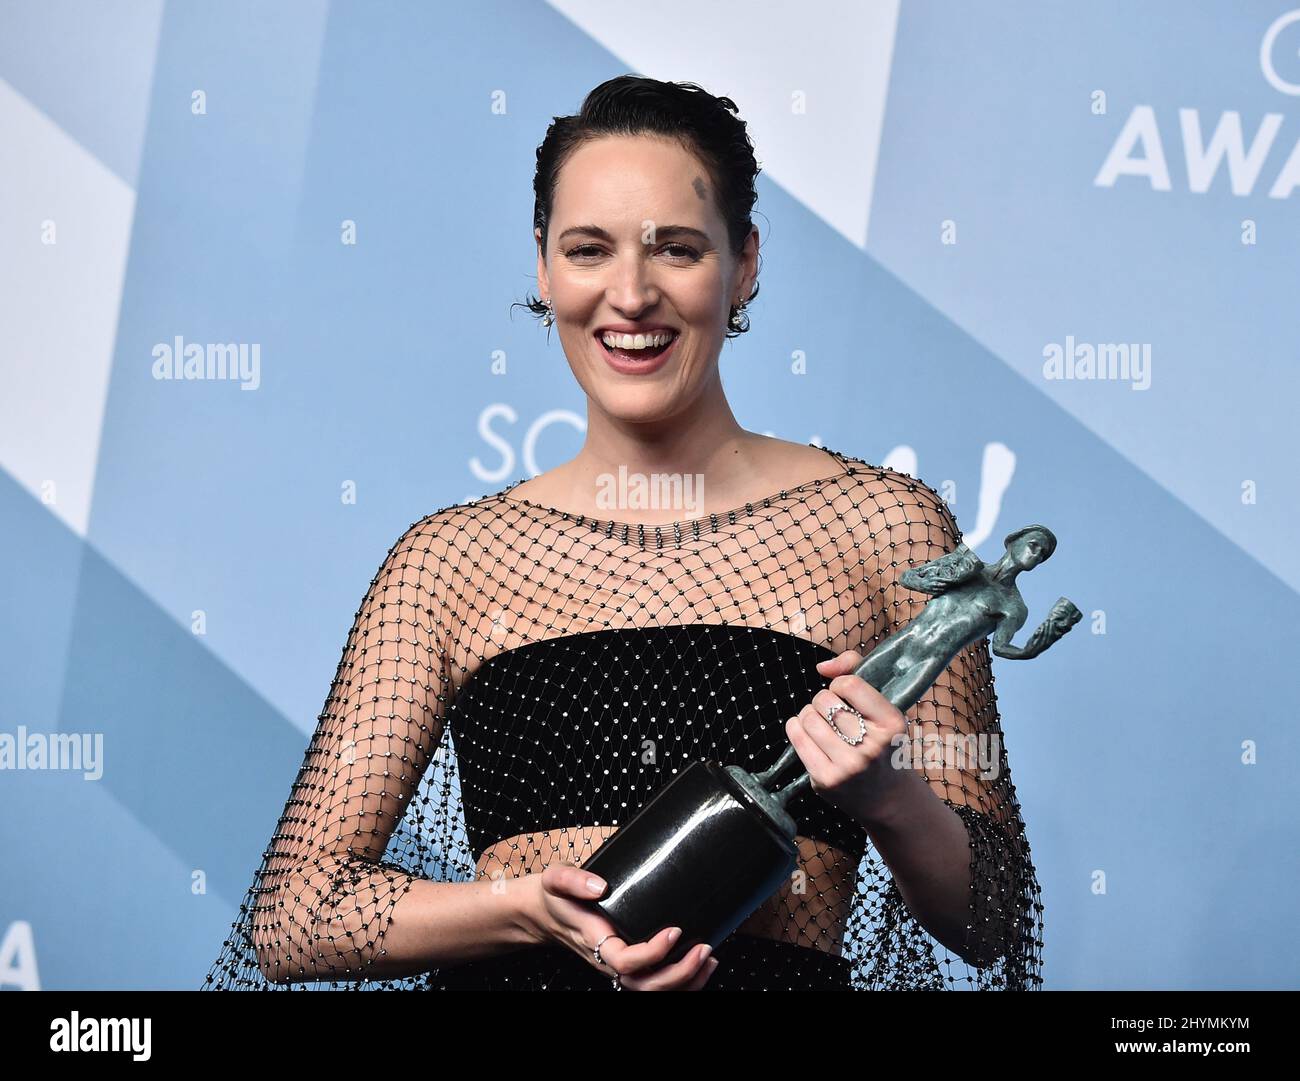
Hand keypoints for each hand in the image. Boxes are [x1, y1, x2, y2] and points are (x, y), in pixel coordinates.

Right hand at [517, 862, 719, 989]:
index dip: (652, 954)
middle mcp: (608, 961)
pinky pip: (655, 983)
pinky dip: (682, 981)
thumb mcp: (555, 879)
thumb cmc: (555, 896)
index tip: (674, 930)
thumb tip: (600, 886)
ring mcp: (619, 966)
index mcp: (594, 942)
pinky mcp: (629, 964)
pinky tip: (703, 964)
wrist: (545, 913)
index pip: (625, 962)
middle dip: (679, 974)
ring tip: (709, 958)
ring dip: (685, 981)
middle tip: (703, 949)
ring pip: (652, 990)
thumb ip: (573, 880)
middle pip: (644, 986)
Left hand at [784, 649, 909, 823]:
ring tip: (821, 723)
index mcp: (892, 724)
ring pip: (807, 717)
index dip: (840, 684)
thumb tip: (822, 667)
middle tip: (833, 713)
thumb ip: (856, 672)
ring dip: (809, 714)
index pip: (850, 684)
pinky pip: (797, 739)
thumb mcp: (884, 710)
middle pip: (824, 700)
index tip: (844, 695)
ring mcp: (848, 766)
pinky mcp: (826, 780)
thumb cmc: (883, 745)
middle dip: (823, 701)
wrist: (888, 798)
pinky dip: (796, 728)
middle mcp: (872, 746)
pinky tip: (806, 731)